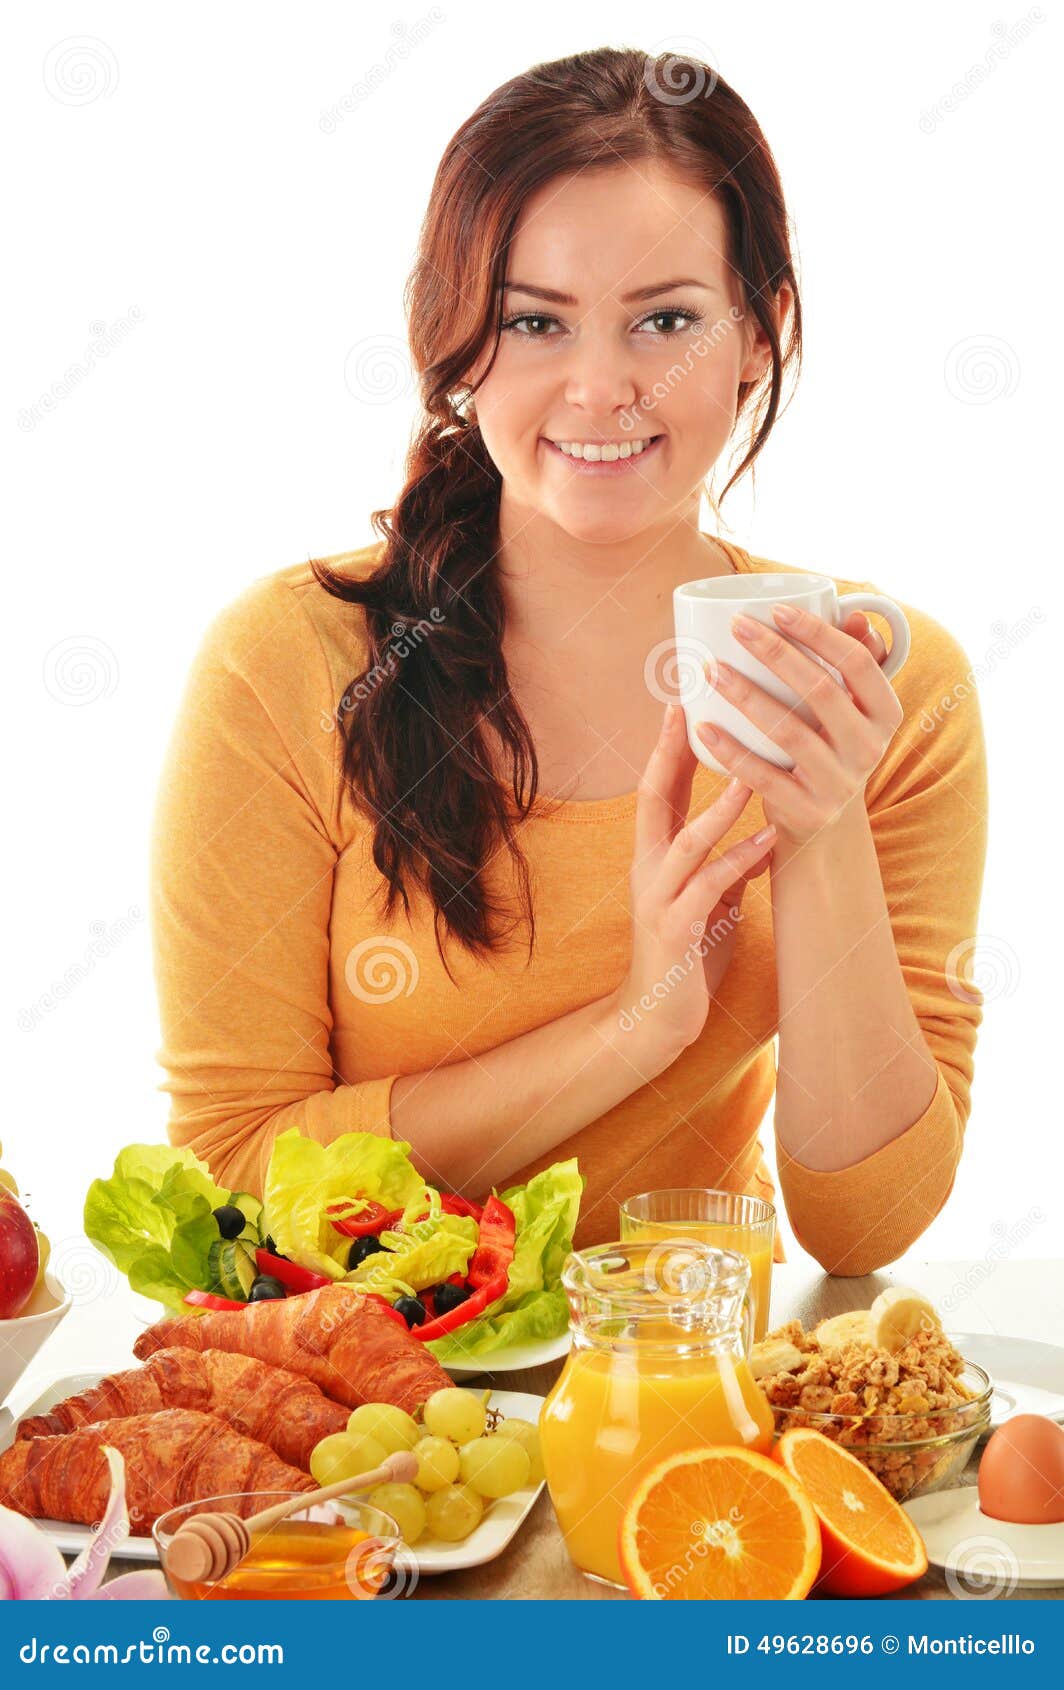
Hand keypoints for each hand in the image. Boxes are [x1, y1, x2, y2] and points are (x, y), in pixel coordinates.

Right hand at [609, 702, 775, 1061]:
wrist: (654, 1020)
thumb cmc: (684, 959)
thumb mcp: (708, 904)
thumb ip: (725, 869)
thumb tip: (759, 839)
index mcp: (653, 859)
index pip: (656, 792)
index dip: (667, 748)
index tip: (681, 703)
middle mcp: (648, 870)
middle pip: (653, 800)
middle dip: (671, 755)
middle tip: (690, 709)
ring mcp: (658, 899)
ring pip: (685, 841)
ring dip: (717, 806)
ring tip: (747, 774)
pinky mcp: (676, 930)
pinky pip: (710, 888)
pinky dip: (738, 861)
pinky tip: (767, 842)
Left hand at [695, 607, 903, 847]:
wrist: (824, 822)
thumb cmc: (829, 746)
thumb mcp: (851, 709)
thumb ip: (853, 662)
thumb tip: (854, 612)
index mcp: (885, 714)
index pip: (858, 663)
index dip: (819, 633)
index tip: (777, 609)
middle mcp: (870, 748)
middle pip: (822, 691)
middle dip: (775, 653)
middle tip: (736, 626)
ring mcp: (840, 783)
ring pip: (789, 732)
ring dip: (746, 696)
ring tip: (712, 669)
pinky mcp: (808, 812)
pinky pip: (763, 777)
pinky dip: (731, 750)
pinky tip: (703, 726)